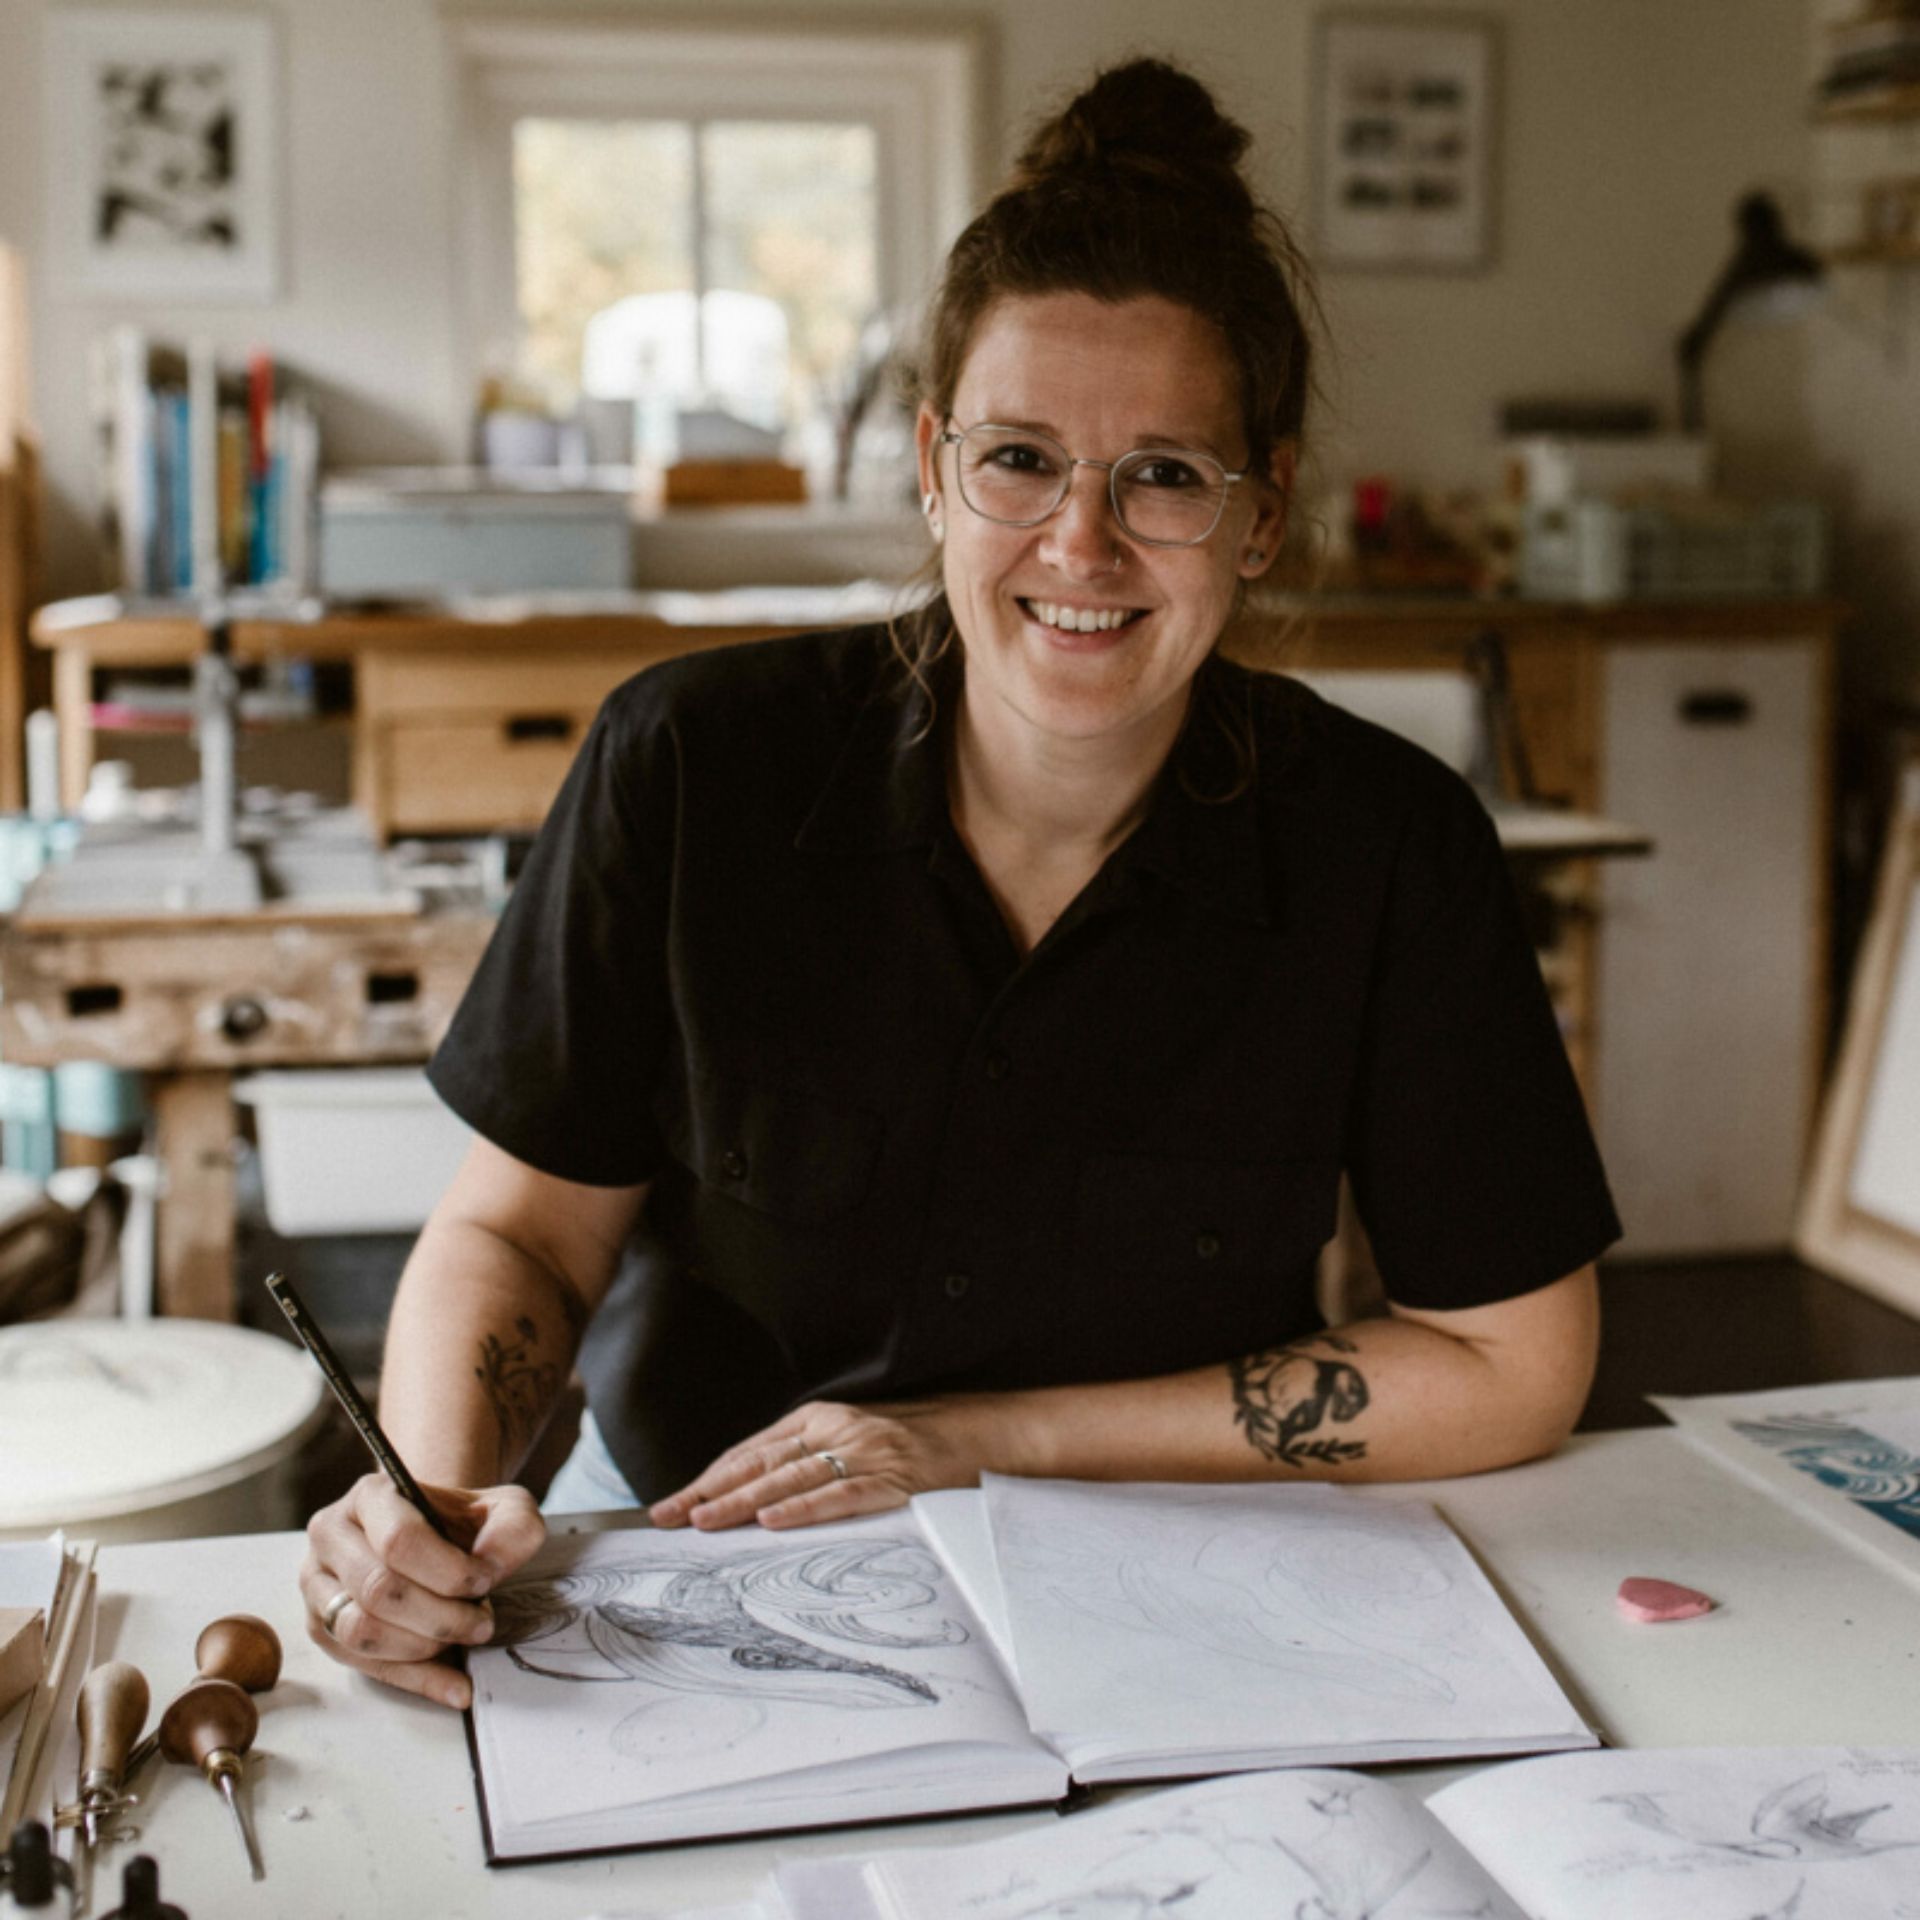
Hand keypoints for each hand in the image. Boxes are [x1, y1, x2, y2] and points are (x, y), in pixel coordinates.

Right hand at [300, 1474, 544, 1708]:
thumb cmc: (463, 1524)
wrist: (434, 1539)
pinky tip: (455, 1686)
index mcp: (371, 1495)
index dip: (448, 1571)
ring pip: (360, 1631)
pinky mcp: (321, 1628)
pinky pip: (362, 1665)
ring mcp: (318, 1584)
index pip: (399, 1540)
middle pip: (377, 1590)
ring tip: (465, 1639)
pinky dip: (415, 1680)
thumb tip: (490, 1566)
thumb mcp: (503, 1509)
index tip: (485, 1582)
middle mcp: (332, 1535)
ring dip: (423, 1647)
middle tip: (481, 1623)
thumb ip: (512, 1528)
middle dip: (440, 1616)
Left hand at [648, 1397, 1003, 1531]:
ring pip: (789, 1479)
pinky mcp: (893, 1478)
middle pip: (760, 1463)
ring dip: (741, 1501)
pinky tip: (773, 1521)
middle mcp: (837, 1428)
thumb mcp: (856, 1437)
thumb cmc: (919, 1437)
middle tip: (668, 1516)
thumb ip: (813, 1455)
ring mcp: (865, 1452)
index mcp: (823, 1416)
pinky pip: (841, 1495)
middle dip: (709, 1491)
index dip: (711, 1476)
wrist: (984, 1431)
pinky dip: (804, 1508)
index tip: (676, 1500)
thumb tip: (761, 1489)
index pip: (753, 1449)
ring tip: (703, 1520)